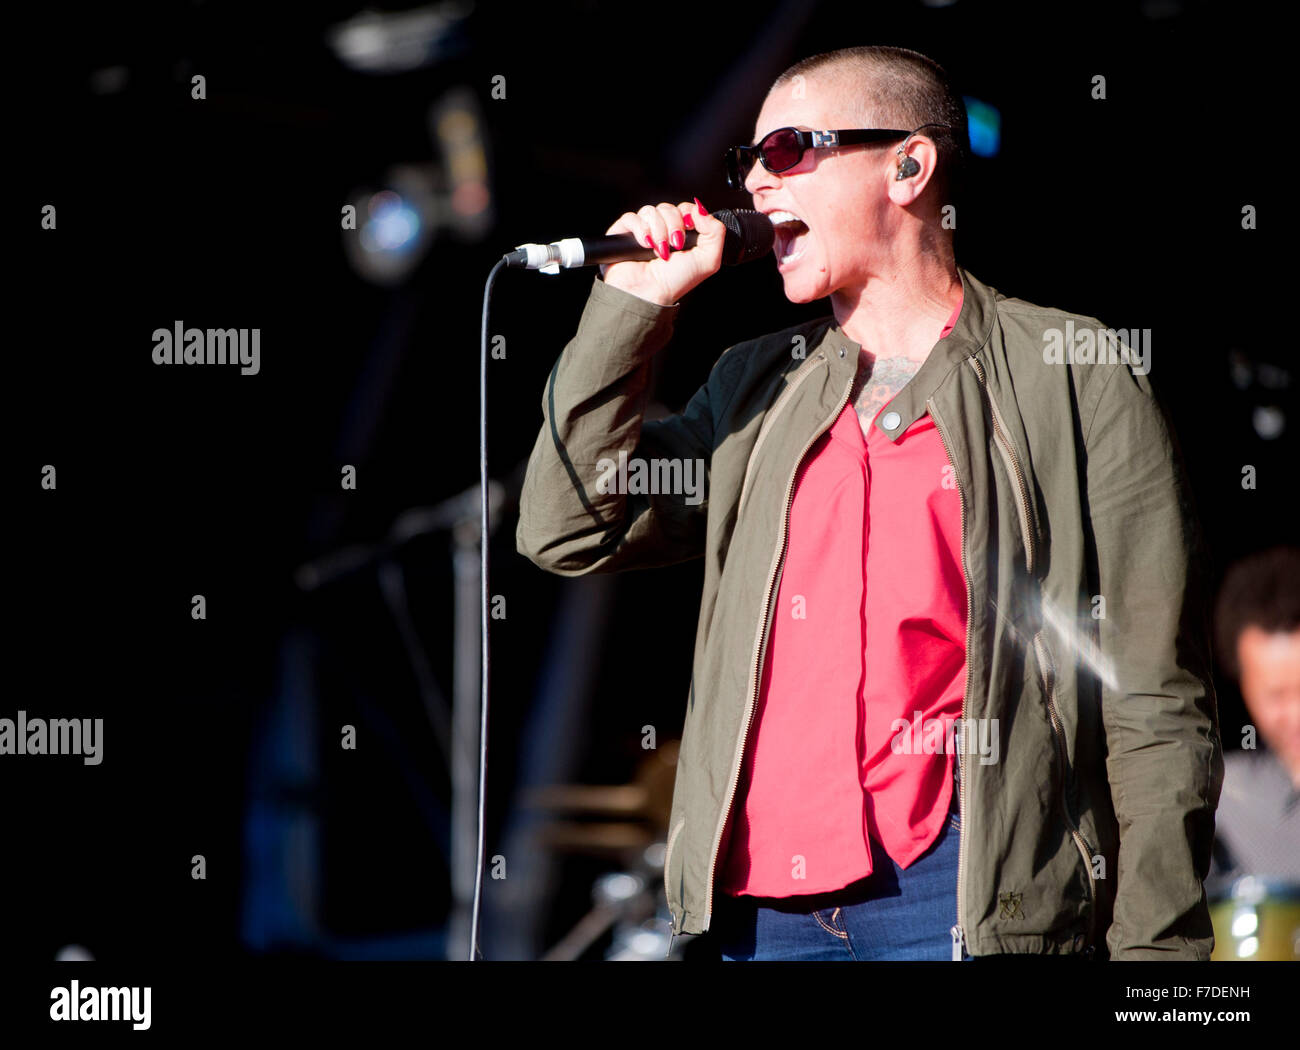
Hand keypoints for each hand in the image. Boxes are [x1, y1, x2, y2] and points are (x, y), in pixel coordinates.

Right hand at [599, 198, 724, 306]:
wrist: (650, 293)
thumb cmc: (675, 282)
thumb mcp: (708, 260)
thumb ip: (716, 231)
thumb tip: (700, 209)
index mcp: (682, 235)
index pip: (685, 208)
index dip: (688, 214)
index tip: (690, 229)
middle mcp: (662, 231)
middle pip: (668, 208)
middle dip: (674, 225)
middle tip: (675, 245)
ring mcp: (643, 231)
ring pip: (651, 211)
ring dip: (658, 231)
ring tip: (659, 251)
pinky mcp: (623, 233)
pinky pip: (632, 217)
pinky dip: (641, 230)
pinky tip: (645, 245)